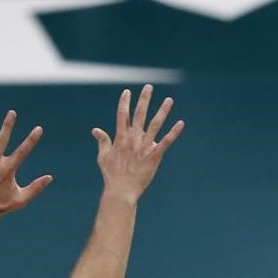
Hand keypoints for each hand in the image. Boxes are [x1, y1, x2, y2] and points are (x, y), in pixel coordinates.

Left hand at [0, 108, 52, 219]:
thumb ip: (36, 188)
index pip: (23, 151)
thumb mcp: (22, 199)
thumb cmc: (2, 206)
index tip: (39, 129)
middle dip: (8, 125)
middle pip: (2, 140)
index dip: (32, 139)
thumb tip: (50, 178)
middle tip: (12, 112)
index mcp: (8, 171)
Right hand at [92, 85, 183, 199]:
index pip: (122, 116)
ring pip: (155, 125)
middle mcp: (133, 139)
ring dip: (163, 111)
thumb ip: (102, 141)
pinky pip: (166, 141)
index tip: (127, 92)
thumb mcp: (103, 156)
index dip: (124, 102)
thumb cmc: (112, 174)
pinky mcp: (154, 156)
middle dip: (144, 100)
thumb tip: (96, 130)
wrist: (121, 190)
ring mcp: (144, 147)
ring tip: (169, 100)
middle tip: (149, 87)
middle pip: (139, 115)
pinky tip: (181, 123)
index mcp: (120, 138)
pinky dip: (174, 132)